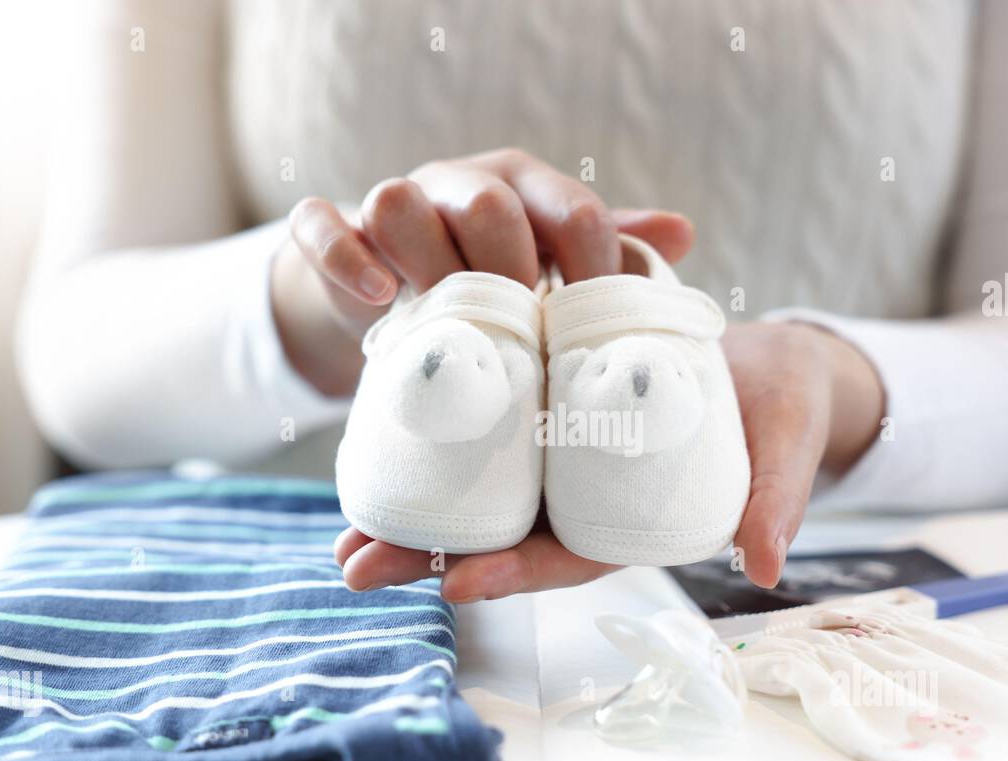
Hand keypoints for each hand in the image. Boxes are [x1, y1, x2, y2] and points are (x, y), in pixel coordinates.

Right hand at [271, 147, 693, 396]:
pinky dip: (346, 258)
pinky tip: (378, 295)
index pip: (572, 210)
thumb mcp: (554, 263)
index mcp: (523, 188)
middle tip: (521, 326)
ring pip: (398, 201)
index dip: (592, 271)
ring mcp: (392, 205)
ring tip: (447, 315)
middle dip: (510, 270)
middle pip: (486, 203)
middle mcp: (458, 185)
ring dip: (426, 261)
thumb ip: (611, 247)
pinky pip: (324, 229)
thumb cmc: (491, 279)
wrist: (390, 292)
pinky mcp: (334, 234)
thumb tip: (684, 233)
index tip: (596, 328)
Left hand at [337, 320, 883, 599]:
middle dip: (429, 554)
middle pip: (502, 532)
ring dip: (411, 507)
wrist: (767, 360)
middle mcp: (583, 495)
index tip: (458, 583)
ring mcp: (559, 453)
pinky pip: (485, 423)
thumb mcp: (785, 447)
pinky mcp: (547, 402)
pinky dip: (433, 435)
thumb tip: (765, 562)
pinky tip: (376, 436)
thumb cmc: (781, 410)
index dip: (516, 572)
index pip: (568, 557)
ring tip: (343, 526)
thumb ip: (773, 500)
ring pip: (479, 488)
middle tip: (357, 565)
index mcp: (631, 521)